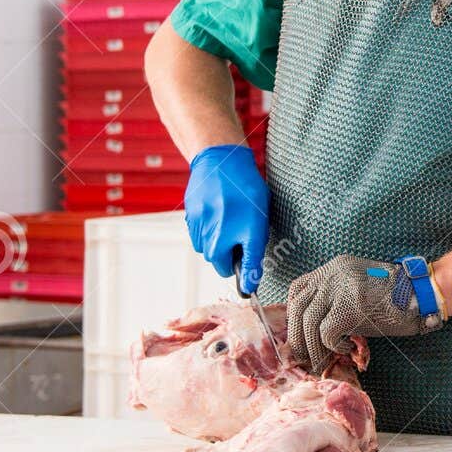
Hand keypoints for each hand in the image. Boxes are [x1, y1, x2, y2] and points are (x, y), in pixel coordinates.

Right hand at [184, 144, 269, 291]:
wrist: (221, 162)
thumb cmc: (246, 188)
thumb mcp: (261, 215)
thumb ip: (255, 244)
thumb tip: (249, 271)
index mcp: (246, 233)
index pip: (248, 268)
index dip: (250, 280)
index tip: (249, 289)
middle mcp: (221, 235)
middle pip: (220, 265)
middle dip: (229, 260)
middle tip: (238, 242)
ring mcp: (202, 228)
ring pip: (207, 252)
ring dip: (217, 247)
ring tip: (227, 225)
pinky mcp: (190, 221)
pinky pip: (197, 239)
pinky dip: (206, 236)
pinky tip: (214, 218)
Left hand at [286, 254, 444, 371]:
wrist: (422, 294)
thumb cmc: (395, 297)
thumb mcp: (360, 287)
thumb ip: (337, 298)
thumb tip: (315, 327)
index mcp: (334, 268)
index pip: (298, 289)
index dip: (293, 314)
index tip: (298, 332)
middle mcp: (332, 274)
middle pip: (299, 308)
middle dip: (297, 336)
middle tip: (302, 355)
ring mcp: (339, 289)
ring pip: (308, 323)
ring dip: (312, 347)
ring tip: (320, 360)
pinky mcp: (348, 307)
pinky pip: (326, 333)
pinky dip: (332, 346)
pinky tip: (345, 348)